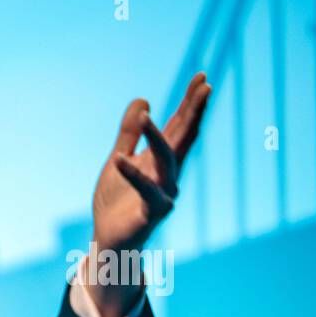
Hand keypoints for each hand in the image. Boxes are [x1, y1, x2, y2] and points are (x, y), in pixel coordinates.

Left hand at [92, 72, 212, 258]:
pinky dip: (132, 174)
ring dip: (156, 136)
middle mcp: (169, 173)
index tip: (202, 77)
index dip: (190, 102)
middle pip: (184, 137)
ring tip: (146, 115)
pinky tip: (119, 159)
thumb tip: (143, 100)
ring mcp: (165, 191)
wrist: (109, 239)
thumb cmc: (116, 202)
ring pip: (166, 159)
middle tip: (206, 85)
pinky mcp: (153, 211)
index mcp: (161, 159)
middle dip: (194, 111)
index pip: (179, 125)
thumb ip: (128, 133)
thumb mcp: (119, 159)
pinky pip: (145, 190)